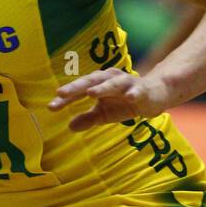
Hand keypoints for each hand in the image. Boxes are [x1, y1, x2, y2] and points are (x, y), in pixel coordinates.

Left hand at [48, 67, 170, 131]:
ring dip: (102, 87)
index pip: (78, 91)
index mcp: (97, 85)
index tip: (51, 107)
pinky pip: (136, 91)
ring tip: (91, 93)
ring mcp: (126, 83)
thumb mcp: (104, 114)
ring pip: (112, 84)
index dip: (65, 99)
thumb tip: (70, 127)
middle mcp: (109, 79)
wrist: (154, 96)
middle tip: (61, 93)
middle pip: (90, 81)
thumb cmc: (124, 102)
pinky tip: (128, 97)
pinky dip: (132, 93)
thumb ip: (88, 118)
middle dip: (76, 87)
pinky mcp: (141, 90)